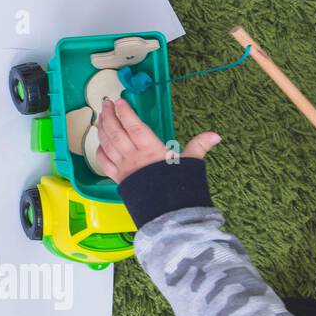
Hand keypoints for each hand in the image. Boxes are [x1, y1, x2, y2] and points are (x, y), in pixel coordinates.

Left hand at [95, 97, 220, 183]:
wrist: (168, 214)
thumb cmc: (179, 187)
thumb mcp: (191, 164)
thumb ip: (199, 146)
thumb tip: (216, 135)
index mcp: (150, 150)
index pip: (134, 126)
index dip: (126, 113)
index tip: (119, 101)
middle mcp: (133, 157)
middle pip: (116, 132)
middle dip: (109, 116)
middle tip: (105, 104)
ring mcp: (123, 168)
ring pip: (107, 144)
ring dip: (102, 129)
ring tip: (100, 117)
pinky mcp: (118, 179)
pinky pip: (103, 162)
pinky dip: (99, 150)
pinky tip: (100, 144)